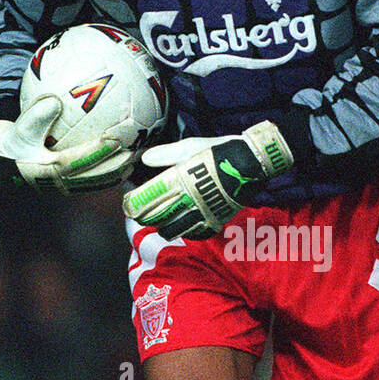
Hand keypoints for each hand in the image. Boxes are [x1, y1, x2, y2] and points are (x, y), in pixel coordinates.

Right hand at [0, 96, 134, 193]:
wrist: (4, 164)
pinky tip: (125, 164)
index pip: (78, 160)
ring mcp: (66, 188)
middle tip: (135, 150)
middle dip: (116, 164)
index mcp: (48, 169)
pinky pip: (94, 183)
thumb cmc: (13, 142)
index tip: (116, 138)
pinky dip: (110, 175)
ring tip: (135, 159)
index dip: (98, 150)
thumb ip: (36, 116)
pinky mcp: (69, 188)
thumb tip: (55, 101)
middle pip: (94, 176)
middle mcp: (59, 183)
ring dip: (117, 172)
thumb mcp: (19, 128)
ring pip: (97, 183)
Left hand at [122, 120, 293, 238]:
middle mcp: (188, 200)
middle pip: (155, 218)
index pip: (147, 199)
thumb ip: (166, 154)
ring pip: (171, 230)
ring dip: (161, 226)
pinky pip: (194, 233)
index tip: (127, 201)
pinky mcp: (215, 220)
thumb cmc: (218, 150)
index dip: (133, 203)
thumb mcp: (191, 146)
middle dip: (143, 216)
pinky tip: (181, 226)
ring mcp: (202, 213)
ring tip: (159, 220)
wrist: (251, 162)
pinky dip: (184, 232)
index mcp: (179, 180)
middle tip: (138, 212)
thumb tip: (144, 158)